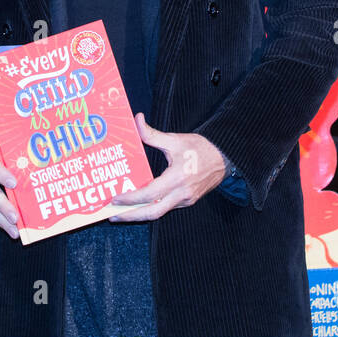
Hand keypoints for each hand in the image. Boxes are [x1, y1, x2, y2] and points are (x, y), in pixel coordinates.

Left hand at [108, 113, 227, 221]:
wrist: (225, 157)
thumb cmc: (201, 148)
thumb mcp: (175, 139)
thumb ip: (152, 134)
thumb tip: (137, 120)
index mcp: (177, 178)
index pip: (149, 194)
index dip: (131, 198)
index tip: (115, 198)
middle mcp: (182, 193)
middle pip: (153, 213)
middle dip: (131, 216)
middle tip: (112, 215)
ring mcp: (186, 200)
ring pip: (159, 213)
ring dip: (139, 214)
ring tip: (121, 212)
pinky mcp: (188, 201)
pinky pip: (167, 208)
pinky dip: (151, 208)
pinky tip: (140, 204)